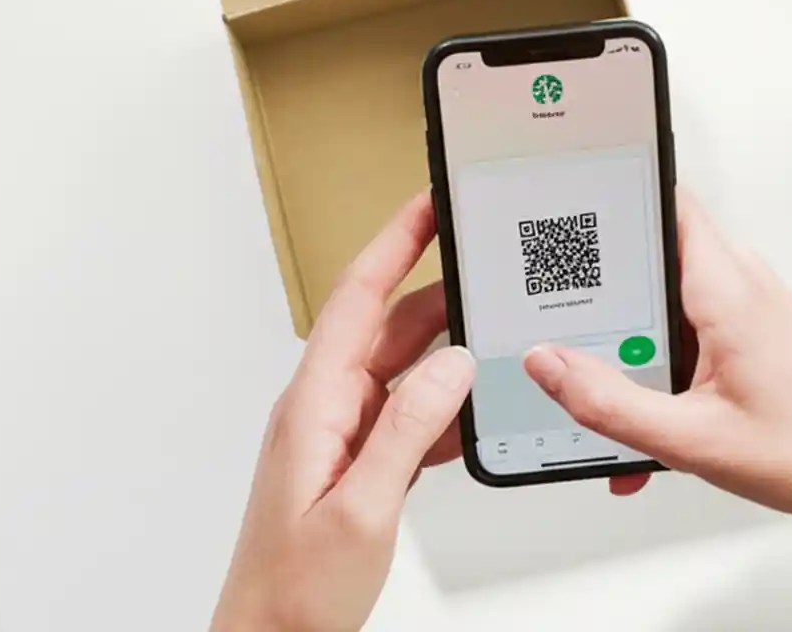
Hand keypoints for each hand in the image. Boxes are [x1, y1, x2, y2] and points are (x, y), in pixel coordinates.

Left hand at [212, 191, 473, 631]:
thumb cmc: (295, 589)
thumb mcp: (362, 508)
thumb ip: (407, 430)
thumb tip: (453, 364)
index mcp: (315, 403)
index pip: (358, 299)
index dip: (395, 243)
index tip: (431, 203)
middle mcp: (326, 407)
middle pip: (388, 326)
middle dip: (440, 291)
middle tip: (490, 267)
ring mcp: (341, 433)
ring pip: (403, 368)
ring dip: (447, 350)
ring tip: (496, 332)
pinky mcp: (357, 460)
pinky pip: (407, 412)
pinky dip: (443, 405)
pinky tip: (474, 412)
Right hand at [524, 191, 791, 575]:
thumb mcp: (692, 440)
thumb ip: (610, 403)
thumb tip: (549, 365)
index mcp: (726, 289)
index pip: (661, 200)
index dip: (610, 194)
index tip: (561, 204)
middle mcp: (741, 284)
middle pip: (650, 263)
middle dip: (607, 308)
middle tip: (572, 346)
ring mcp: (751, 308)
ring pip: (668, 309)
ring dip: (637, 355)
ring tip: (618, 407)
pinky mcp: (756, 334)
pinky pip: (693, 337)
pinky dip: (666, 375)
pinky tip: (658, 427)